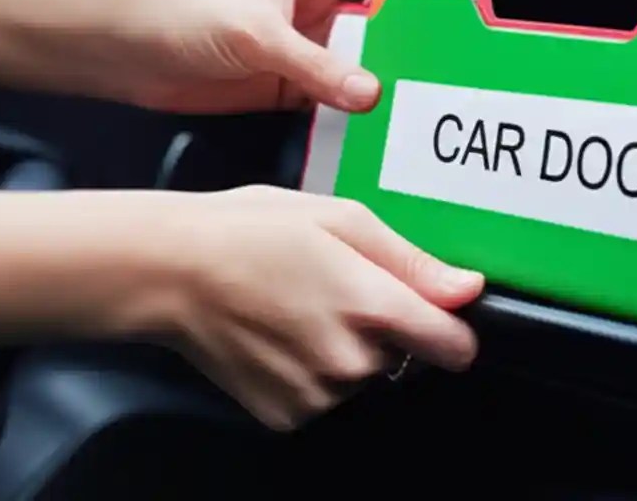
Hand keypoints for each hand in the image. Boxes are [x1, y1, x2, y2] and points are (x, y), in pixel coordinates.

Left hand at [115, 0, 425, 114]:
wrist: (127, 50)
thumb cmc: (182, 13)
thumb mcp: (257, 34)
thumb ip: (316, 65)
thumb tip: (368, 92)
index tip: (446, 10)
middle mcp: (312, 9)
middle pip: (378, 21)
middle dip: (406, 43)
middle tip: (435, 70)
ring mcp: (301, 50)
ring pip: (358, 65)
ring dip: (378, 85)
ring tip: (408, 107)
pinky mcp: (286, 87)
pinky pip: (332, 101)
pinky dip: (350, 115)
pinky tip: (368, 131)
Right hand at [152, 185, 482, 430]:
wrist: (168, 272)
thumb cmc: (250, 232)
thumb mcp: (342, 219)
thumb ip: (414, 262)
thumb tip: (468, 288)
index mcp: (372, 308)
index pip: (457, 348)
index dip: (451, 328)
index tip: (433, 313)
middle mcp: (350, 362)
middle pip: (408, 360)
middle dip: (388, 331)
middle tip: (339, 289)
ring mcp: (317, 396)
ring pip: (365, 378)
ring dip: (349, 352)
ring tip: (304, 307)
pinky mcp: (287, 416)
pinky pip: (326, 396)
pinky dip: (313, 373)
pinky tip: (284, 335)